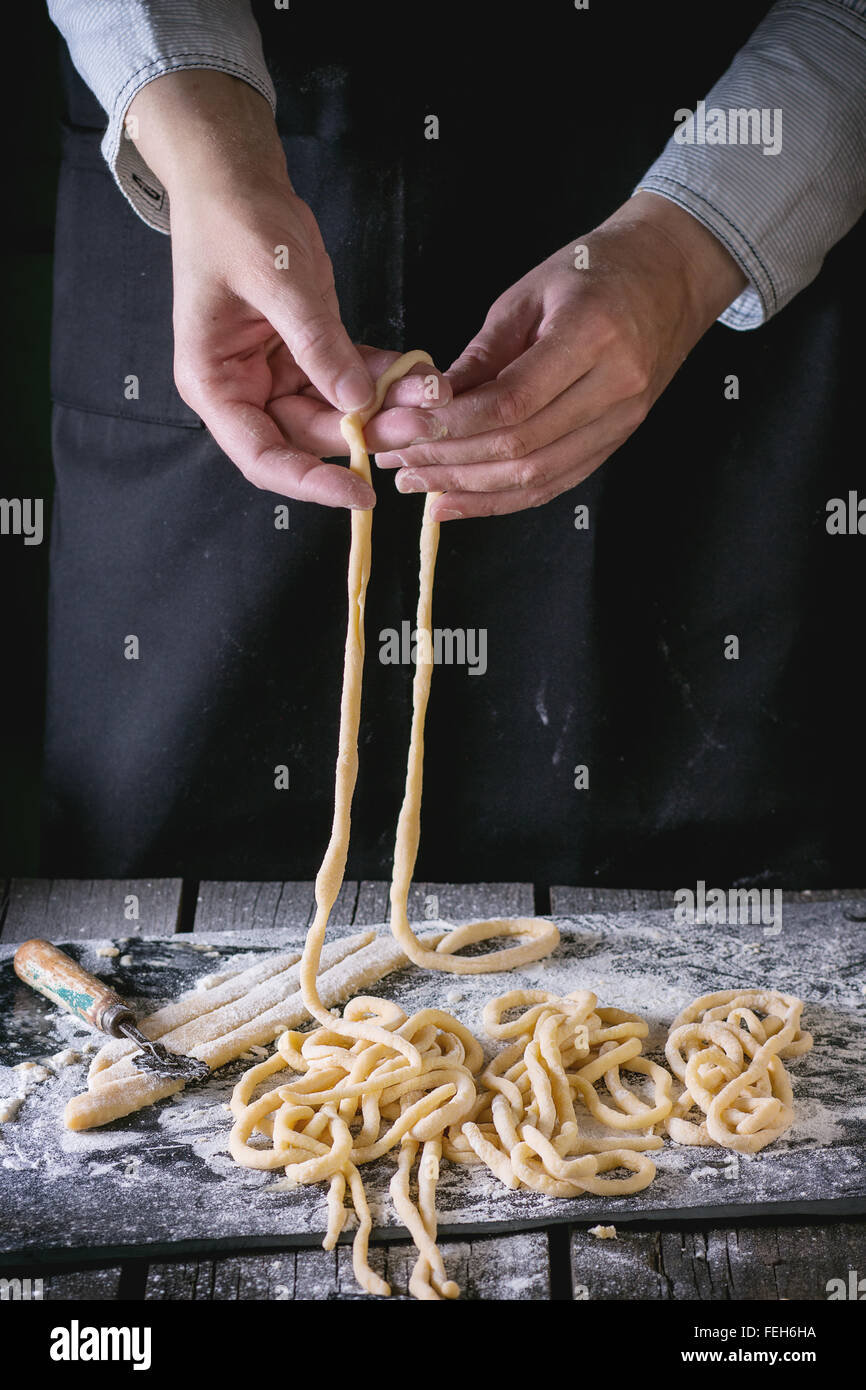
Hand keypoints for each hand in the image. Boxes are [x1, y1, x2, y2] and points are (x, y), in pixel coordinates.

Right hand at [127, 72, 450, 508]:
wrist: (234, 176)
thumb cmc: (235, 221)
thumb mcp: (276, 281)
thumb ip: (315, 344)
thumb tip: (355, 404)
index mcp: (214, 383)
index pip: (262, 455)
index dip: (310, 483)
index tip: (360, 494)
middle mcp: (244, 389)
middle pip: (308, 437)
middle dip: (367, 434)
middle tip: (422, 423)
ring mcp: (278, 373)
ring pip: (337, 411)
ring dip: (385, 407)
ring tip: (432, 394)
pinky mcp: (309, 352)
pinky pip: (350, 377)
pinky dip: (383, 378)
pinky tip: (419, 373)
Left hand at [376, 192, 746, 519]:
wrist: (670, 275)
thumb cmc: (595, 270)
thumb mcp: (528, 293)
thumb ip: (482, 355)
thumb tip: (427, 404)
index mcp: (592, 336)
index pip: (511, 401)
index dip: (451, 425)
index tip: (401, 429)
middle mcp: (615, 387)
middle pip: (520, 446)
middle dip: (448, 459)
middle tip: (394, 460)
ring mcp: (622, 421)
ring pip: (537, 476)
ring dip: (469, 488)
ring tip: (416, 486)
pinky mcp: (617, 441)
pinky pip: (556, 483)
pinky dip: (502, 499)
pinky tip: (458, 501)